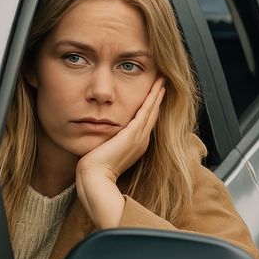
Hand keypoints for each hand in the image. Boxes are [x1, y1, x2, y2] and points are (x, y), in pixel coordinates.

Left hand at [75, 77, 165, 227]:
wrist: (95, 178)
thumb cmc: (95, 169)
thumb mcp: (104, 151)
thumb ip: (108, 142)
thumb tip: (101, 135)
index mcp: (135, 145)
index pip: (145, 122)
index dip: (151, 107)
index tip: (154, 94)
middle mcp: (141, 141)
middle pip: (153, 114)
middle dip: (157, 98)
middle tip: (163, 82)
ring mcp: (139, 137)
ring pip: (152, 110)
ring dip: (158, 94)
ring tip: (162, 80)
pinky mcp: (133, 134)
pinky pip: (146, 111)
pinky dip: (153, 98)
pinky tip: (157, 87)